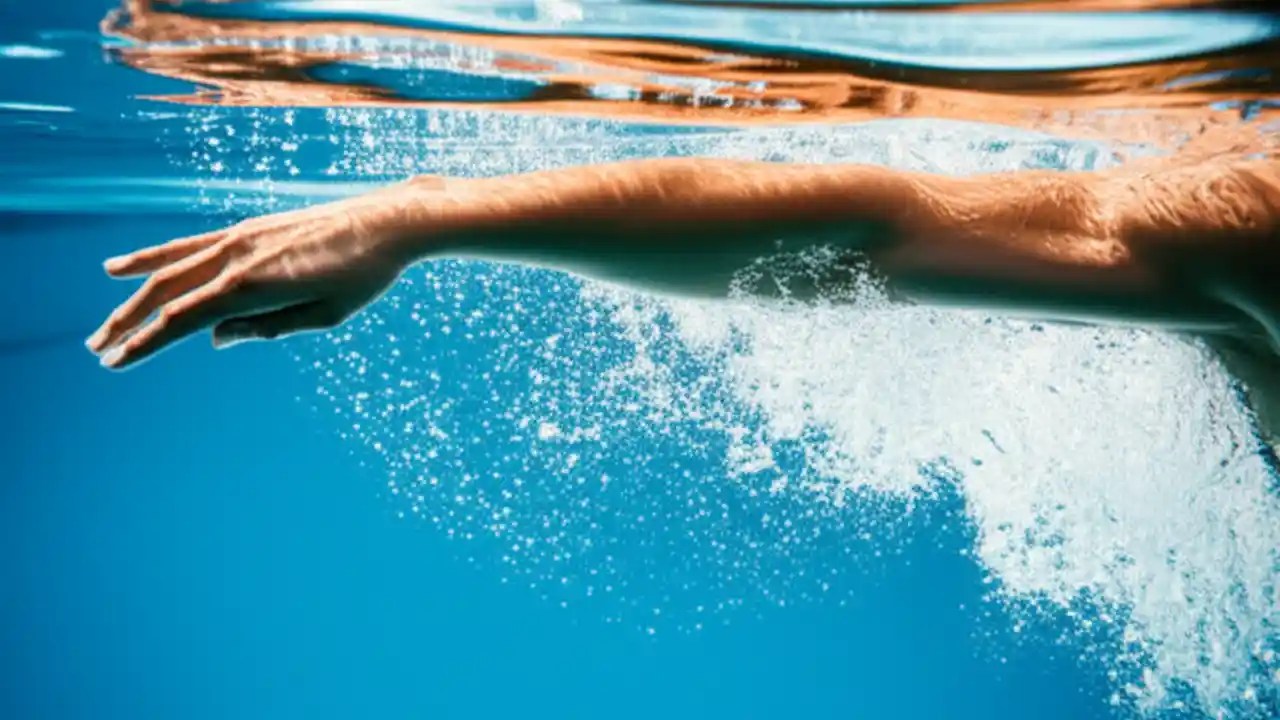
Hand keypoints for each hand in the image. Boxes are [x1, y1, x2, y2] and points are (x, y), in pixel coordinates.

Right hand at [86, 190, 422, 369]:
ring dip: (133, 295)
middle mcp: (236, 257)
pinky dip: (153, 257)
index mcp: (253, 286)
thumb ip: (265, 328)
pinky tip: (123, 267)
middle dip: (129, 323)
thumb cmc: (363, 277)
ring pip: (170, 268)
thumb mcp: (323, 315)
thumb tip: (212, 339)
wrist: (387, 223)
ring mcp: (239, 238)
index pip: (183, 319)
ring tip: (106, 322)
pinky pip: (189, 245)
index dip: (146, 343)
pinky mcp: (246, 229)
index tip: (114, 363)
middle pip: (166, 293)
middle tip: (97, 350)